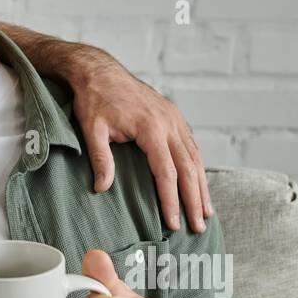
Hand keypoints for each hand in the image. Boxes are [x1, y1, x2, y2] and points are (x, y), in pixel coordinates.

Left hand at [71, 58, 210, 232]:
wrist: (99, 70)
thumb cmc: (94, 99)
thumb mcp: (92, 129)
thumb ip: (100, 158)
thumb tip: (102, 188)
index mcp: (151, 127)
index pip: (166, 172)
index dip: (171, 200)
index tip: (173, 223)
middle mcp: (169, 122)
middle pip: (188, 168)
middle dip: (193, 199)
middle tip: (197, 227)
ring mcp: (174, 118)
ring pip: (194, 157)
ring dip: (201, 185)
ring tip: (205, 212)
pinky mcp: (173, 116)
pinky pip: (191, 145)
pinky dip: (197, 166)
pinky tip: (199, 183)